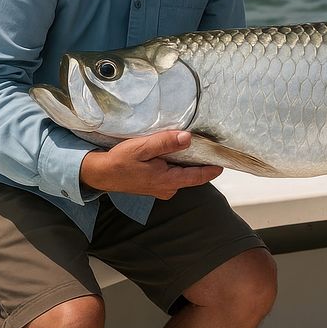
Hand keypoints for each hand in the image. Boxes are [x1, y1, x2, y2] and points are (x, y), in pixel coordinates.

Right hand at [79, 130, 222, 198]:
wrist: (100, 174)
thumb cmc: (120, 161)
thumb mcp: (142, 148)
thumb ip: (165, 143)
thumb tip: (188, 138)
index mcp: (167, 181)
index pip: (198, 176)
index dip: (213, 169)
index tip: (226, 161)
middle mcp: (168, 188)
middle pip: (192, 175)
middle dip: (202, 163)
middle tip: (212, 148)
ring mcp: (161, 189)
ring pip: (182, 175)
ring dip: (189, 164)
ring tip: (197, 147)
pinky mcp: (155, 186)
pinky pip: (173, 175)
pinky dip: (178, 165)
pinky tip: (177, 154)